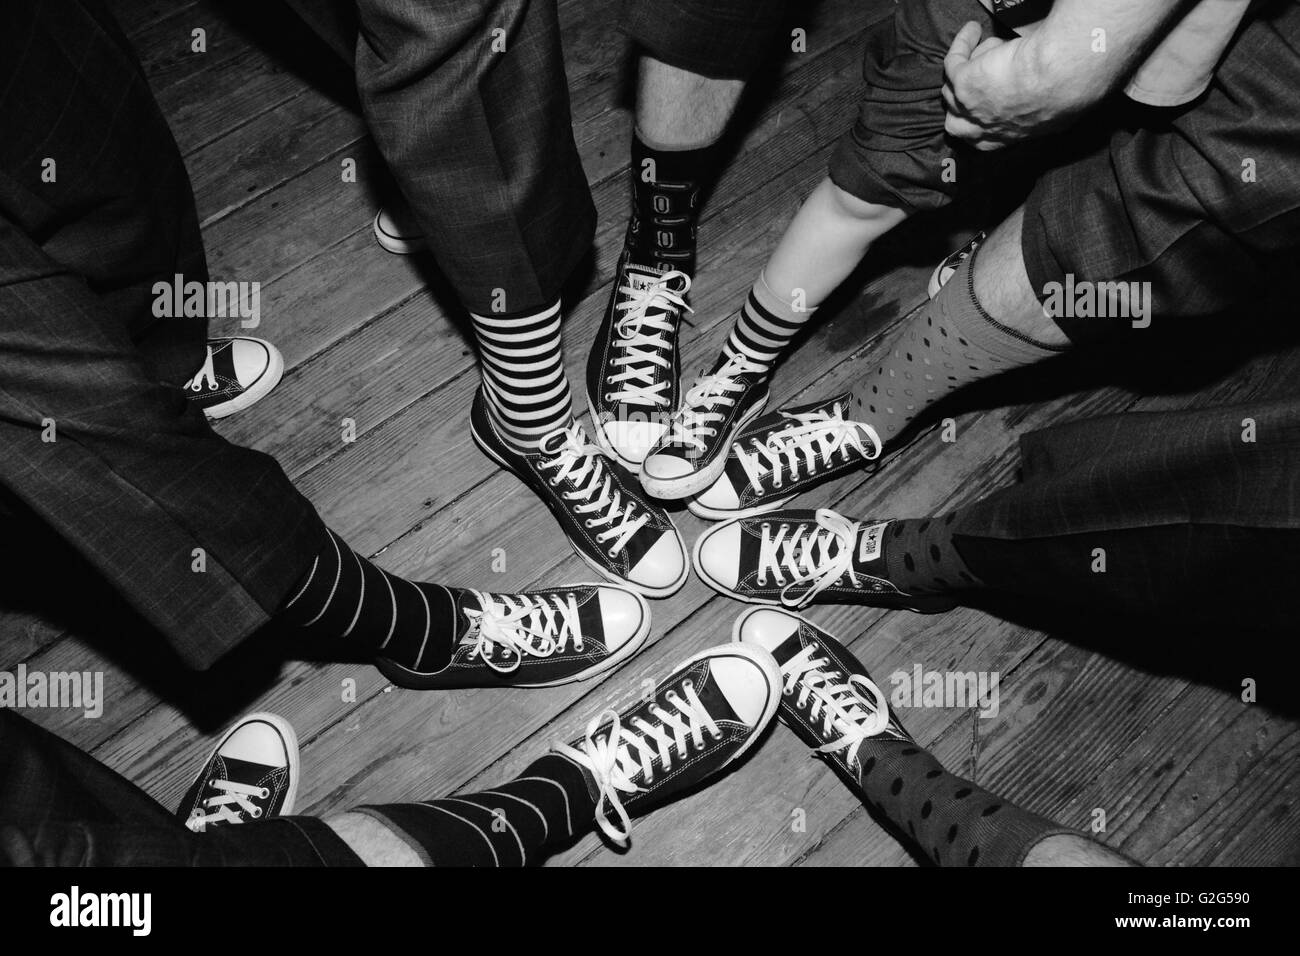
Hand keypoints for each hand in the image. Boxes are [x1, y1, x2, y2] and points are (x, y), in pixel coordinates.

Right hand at [942, 21, 1073, 150]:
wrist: (1059, 75)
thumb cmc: (1068, 90)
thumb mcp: (1058, 106)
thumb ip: (1043, 105)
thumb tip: (1042, 91)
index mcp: (1012, 136)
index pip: (985, 140)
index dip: (983, 122)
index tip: (991, 101)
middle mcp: (987, 129)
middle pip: (958, 124)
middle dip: (960, 106)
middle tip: (971, 81)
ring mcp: (971, 107)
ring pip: (952, 91)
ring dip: (967, 68)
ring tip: (980, 46)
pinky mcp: (964, 83)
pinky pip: (952, 63)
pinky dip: (962, 44)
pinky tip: (973, 31)